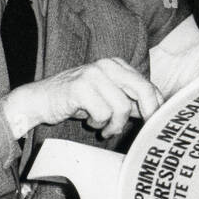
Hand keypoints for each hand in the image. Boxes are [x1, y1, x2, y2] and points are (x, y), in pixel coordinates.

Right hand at [2, 57, 159, 140]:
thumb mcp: (106, 100)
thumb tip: (155, 114)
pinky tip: (89, 122)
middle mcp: (108, 65)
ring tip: (103, 127)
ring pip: (122, 107)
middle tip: (144, 132)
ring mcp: (94, 74)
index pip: (148, 86)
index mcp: (117, 65)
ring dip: (114, 125)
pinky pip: (103, 113)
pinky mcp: (81, 86)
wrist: (41, 100)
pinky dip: (98, 124)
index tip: (155, 126)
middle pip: (143, 90)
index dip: (157, 108)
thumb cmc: (76, 102)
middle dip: (148, 114)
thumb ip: (129, 103)